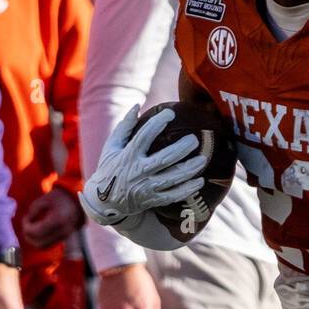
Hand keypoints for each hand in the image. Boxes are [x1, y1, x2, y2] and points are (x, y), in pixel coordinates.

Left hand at [21, 186, 82, 248]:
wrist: (79, 202)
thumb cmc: (62, 198)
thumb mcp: (46, 198)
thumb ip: (34, 209)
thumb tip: (27, 220)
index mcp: (58, 219)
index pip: (37, 231)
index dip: (27, 226)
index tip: (25, 218)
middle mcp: (62, 231)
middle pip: (39, 243)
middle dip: (28, 235)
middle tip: (26, 224)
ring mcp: (63, 237)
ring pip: (42, 246)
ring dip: (32, 239)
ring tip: (30, 228)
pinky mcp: (63, 239)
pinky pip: (47, 245)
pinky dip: (39, 240)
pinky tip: (36, 230)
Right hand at [81, 104, 206, 229]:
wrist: (105, 202)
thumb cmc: (110, 168)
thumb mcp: (112, 147)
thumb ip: (125, 127)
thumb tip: (137, 106)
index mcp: (128, 155)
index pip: (144, 136)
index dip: (158, 123)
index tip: (171, 113)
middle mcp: (138, 172)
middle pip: (165, 158)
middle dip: (182, 149)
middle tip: (195, 140)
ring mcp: (146, 188)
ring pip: (173, 178)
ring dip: (190, 169)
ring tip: (203, 159)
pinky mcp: (152, 200)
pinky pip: (174, 195)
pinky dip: (188, 189)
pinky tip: (200, 181)